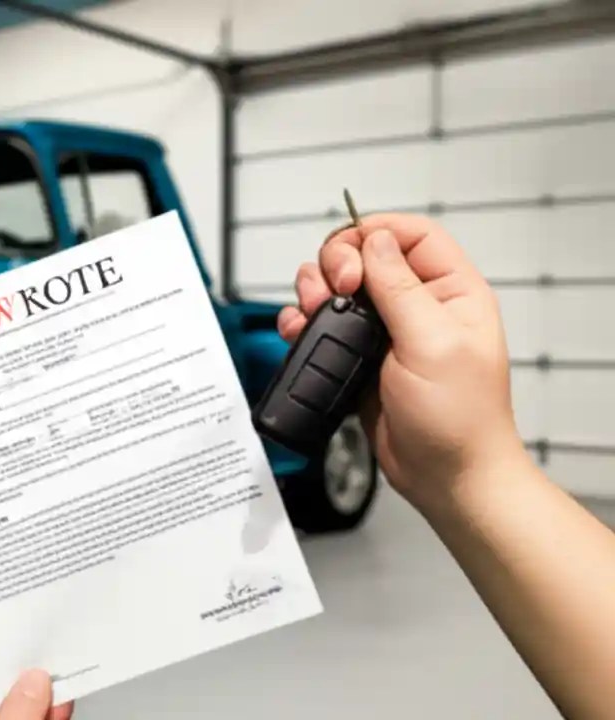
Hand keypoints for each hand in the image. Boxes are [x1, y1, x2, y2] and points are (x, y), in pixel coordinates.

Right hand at [276, 214, 526, 509]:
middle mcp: (418, 305)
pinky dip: (304, 324)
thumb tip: (375, 241)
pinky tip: (300, 333)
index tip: (348, 257)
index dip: (373, 233)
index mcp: (451, 291)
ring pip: (338, 288)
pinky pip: (324, 326)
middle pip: (364, 254)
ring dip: (314, 293)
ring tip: (313, 314)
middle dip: (336, 264)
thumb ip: (400, 288)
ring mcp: (386, 332)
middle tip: (335, 291)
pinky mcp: (360, 357)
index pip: (410, 235)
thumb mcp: (433, 343)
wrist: (445, 476)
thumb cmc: (458, 420)